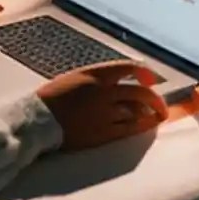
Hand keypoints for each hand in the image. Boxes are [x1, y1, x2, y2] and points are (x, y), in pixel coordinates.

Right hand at [36, 61, 168, 151]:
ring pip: (137, 111)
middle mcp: (104, 92)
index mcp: (95, 74)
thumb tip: (124, 84)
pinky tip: (148, 125)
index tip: (151, 79)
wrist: (37, 121)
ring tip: (157, 115)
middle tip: (161, 103)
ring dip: (150, 112)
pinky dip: (141, 126)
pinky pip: (129, 128)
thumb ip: (100, 79)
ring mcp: (104, 113)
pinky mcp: (102, 132)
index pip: (129, 67)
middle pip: (140, 92)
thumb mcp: (76, 78)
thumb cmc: (53, 98)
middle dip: (155, 98)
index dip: (145, 72)